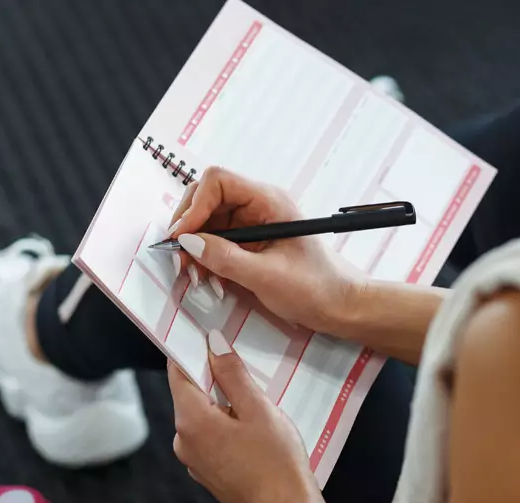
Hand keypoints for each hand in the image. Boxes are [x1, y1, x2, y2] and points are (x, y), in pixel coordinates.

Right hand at [167, 167, 360, 331]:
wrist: (338, 304)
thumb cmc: (314, 288)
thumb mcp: (267, 276)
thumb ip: (225, 258)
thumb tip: (188, 242)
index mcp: (268, 201)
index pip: (218, 181)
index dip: (194, 206)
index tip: (182, 237)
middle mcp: (258, 205)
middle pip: (206, 198)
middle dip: (189, 227)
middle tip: (180, 259)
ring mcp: (252, 222)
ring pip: (207, 220)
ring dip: (194, 245)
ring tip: (193, 274)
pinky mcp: (249, 240)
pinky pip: (216, 239)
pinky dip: (205, 256)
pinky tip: (207, 277)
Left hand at [168, 330, 316, 502]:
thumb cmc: (276, 460)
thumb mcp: (258, 409)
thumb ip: (232, 373)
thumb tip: (212, 342)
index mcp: (191, 420)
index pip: (178, 372)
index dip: (190, 350)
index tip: (206, 333)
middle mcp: (182, 441)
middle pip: (191, 395)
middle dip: (214, 379)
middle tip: (244, 369)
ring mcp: (193, 461)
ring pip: (203, 418)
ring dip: (223, 405)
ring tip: (256, 405)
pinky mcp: (208, 474)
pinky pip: (211, 439)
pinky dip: (226, 428)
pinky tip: (253, 432)